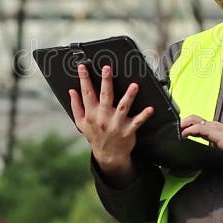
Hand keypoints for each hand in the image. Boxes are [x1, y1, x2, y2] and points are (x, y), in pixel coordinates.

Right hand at [69, 64, 153, 185]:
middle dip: (106, 82)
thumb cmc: (95, 135)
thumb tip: (71, 91)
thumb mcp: (81, 123)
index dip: (84, 79)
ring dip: (129, 96)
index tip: (82, 67)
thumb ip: (76, 106)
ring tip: (134, 85)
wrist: (108, 155)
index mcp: (91, 114)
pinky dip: (144, 115)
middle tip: (107, 68)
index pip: (86, 93)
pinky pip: (137, 122)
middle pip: (105, 97)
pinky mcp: (128, 130)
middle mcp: (103, 117)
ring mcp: (116, 124)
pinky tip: (150, 109)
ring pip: (123, 107)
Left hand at [180, 115, 222, 166]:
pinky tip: (183, 135)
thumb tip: (204, 148)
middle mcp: (213, 124)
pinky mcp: (216, 132)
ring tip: (175, 131)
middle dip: (181, 122)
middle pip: (193, 118)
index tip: (178, 130)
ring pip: (194, 120)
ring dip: (182, 125)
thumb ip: (212, 144)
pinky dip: (189, 131)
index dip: (186, 124)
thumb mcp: (221, 145)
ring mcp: (214, 127)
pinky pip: (199, 129)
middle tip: (173, 130)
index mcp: (214, 127)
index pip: (197, 122)